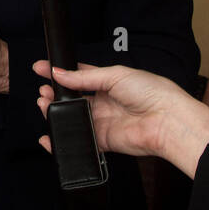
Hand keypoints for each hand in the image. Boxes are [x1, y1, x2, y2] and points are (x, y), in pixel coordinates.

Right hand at [31, 61, 208, 177]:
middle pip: (72, 98)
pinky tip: (50, 134)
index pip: (78, 76)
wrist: (166, 119)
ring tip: (44, 104)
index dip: (60, 72)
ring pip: (73, 118)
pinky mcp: (102, 141)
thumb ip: (84, 77)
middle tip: (43, 90)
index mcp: (109, 82)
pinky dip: (63, 139)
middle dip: (54, 94)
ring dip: (56, 112)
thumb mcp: (115, 74)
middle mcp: (105, 102)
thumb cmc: (151, 92)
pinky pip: (79, 140)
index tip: (41, 68)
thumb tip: (60, 73)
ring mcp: (102, 121)